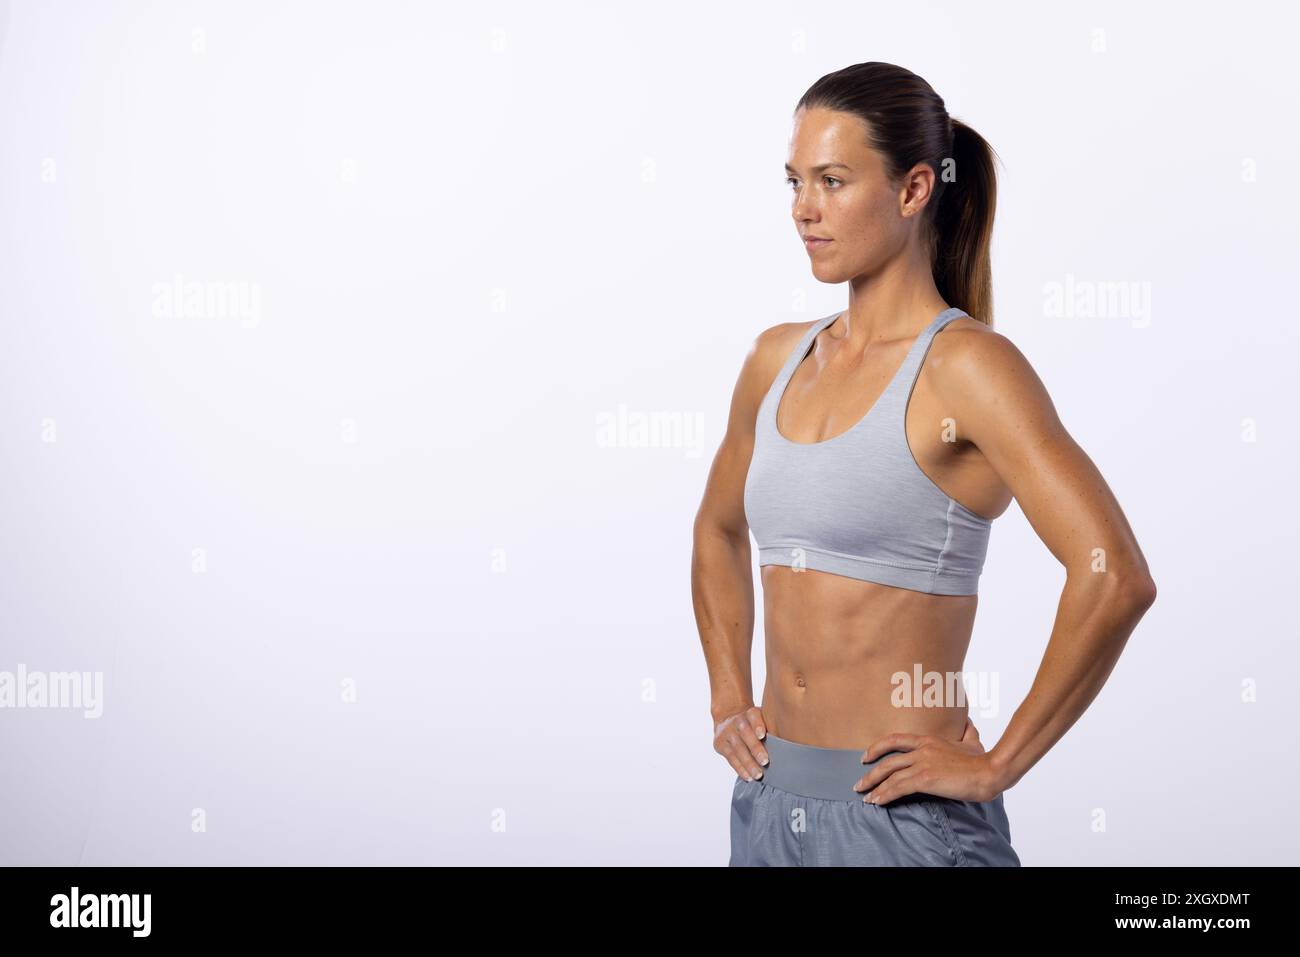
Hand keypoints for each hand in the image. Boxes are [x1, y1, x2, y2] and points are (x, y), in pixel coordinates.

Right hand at [713, 705, 769, 781]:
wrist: (728, 718)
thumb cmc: (753, 725)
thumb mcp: (762, 719)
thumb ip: (772, 728)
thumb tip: (791, 747)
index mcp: (750, 713)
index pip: (753, 716)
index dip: (757, 725)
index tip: (762, 735)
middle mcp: (737, 721)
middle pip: (745, 733)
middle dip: (755, 748)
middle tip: (765, 761)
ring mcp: (727, 732)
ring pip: (737, 748)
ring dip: (748, 763)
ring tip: (758, 774)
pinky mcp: (720, 744)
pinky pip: (731, 758)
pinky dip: (740, 769)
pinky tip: (748, 776)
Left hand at [852, 718, 1001, 805]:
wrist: (989, 771)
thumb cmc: (982, 759)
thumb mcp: (972, 739)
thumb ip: (966, 730)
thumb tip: (967, 721)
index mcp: (928, 739)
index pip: (895, 739)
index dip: (877, 747)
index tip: (865, 756)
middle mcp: (921, 749)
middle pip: (887, 760)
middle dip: (870, 773)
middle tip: (860, 783)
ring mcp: (922, 763)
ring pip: (890, 775)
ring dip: (874, 787)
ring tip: (865, 797)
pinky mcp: (925, 779)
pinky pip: (898, 787)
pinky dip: (885, 795)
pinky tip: (877, 802)